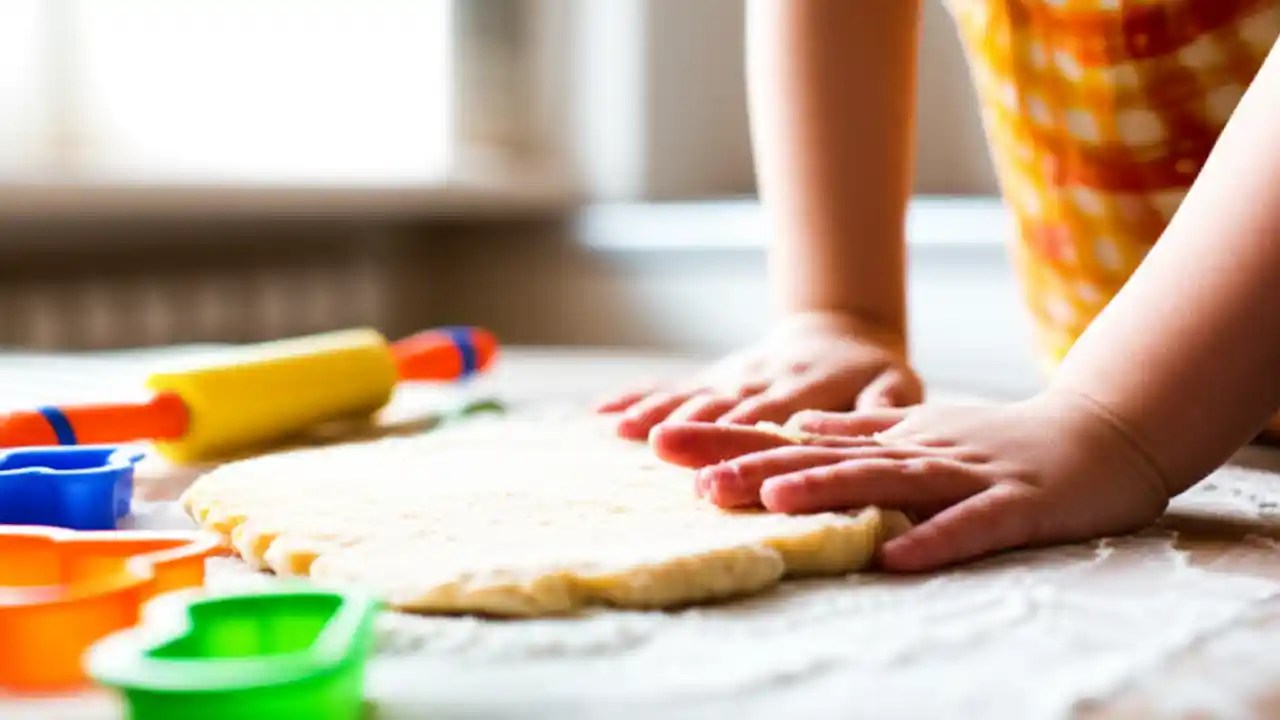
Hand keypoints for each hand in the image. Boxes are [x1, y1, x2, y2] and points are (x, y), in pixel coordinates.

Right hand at [597, 312, 920, 439]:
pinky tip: (601, 412)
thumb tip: (874, 427)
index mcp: (808, 387)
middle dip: (692, 428)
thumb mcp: (897, 384)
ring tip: (621, 430)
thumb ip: (885, 407)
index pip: (775, 418)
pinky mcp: (714, 378)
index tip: (721, 457)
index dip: (748, 437)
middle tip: (657, 448)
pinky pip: (672, 387)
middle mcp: (763, 381)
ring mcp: (733, 378)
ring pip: (691, 396)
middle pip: (723, 409)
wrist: (840, 330)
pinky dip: (636, 397)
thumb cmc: (874, 373)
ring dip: (656, 411)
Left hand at [650, 390, 1170, 571]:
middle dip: (755, 467)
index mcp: (886, 438)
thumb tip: (793, 429)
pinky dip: (935, 538)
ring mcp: (962, 474)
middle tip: (689, 479)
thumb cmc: (1002, 440)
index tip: (662, 444)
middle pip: (822, 458)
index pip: (794, 439)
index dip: (729, 441)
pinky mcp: (1015, 504)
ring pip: (885, 482)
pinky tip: (895, 557)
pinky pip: (971, 526)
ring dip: (827, 491)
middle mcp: (912, 450)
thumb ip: (857, 431)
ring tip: (769, 503)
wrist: (1102, 432)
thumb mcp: (919, 429)